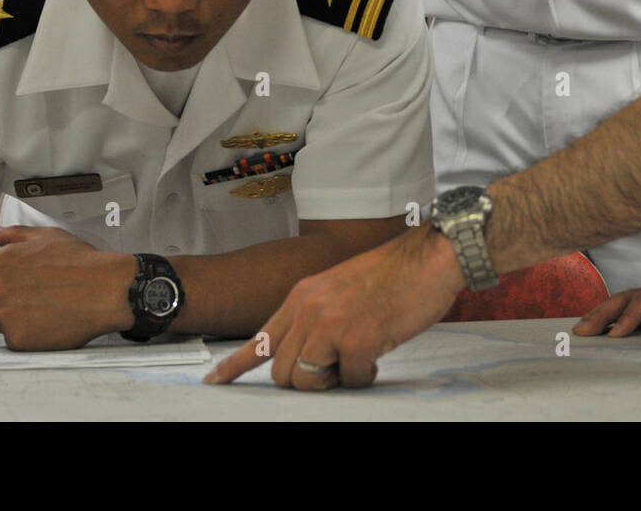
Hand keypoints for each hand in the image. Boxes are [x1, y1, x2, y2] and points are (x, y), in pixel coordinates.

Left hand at [0, 224, 134, 349]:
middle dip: (11, 299)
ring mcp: (4, 315)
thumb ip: (13, 234)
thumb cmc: (80, 260)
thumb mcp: (48, 237)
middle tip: (40, 297)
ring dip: (18, 318)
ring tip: (47, 309)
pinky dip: (29, 334)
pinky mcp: (16, 339)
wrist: (106, 290)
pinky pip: (15, 338)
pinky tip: (49, 323)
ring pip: (1, 321)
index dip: (10, 280)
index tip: (31, 282)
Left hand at [204, 226, 463, 388]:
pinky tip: (379, 353)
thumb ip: (316, 317)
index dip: (234, 366)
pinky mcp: (357, 339)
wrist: (427, 258)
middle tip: (339, 365)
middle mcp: (309, 309)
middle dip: (309, 380)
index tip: (213, 382)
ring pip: (307, 381)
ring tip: (359, 357)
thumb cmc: (392, 275)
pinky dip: (366, 375)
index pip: (260, 338)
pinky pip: (350, 380)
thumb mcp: (338, 289)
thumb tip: (306, 357)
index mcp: (302, 296)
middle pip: (283, 373)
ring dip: (334, 380)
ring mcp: (331, 324)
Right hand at [573, 266, 640, 336]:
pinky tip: (596, 325)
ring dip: (600, 313)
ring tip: (581, 329)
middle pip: (626, 298)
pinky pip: (625, 307)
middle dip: (603, 313)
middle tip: (582, 331)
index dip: (630, 317)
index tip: (616, 335)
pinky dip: (608, 314)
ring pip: (621, 300)